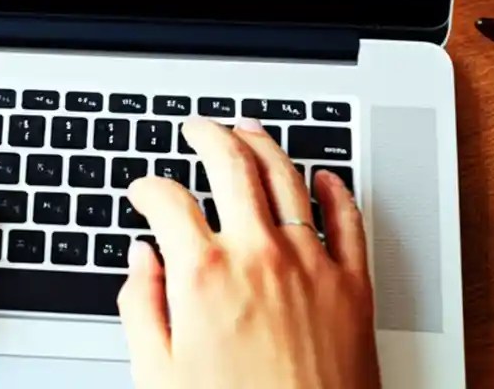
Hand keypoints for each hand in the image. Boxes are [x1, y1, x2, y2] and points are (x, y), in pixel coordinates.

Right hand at [119, 117, 379, 388]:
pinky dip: (334, 189)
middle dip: (207, 135)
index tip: (142, 192)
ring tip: (248, 130)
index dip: (145, 187)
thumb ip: (141, 307)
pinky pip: (348, 220)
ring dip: (263, 143)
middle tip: (196, 129)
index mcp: (201, 275)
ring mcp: (310, 265)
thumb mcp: (157, 373)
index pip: (165, 199)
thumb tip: (141, 262)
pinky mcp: (352, 286)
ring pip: (287, 177)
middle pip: (230, 164)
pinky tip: (323, 177)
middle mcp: (257, 256)